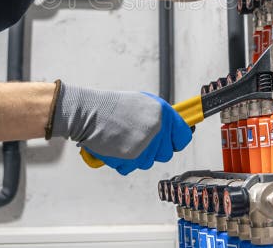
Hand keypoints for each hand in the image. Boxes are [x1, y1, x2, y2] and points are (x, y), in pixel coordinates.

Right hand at [53, 85, 191, 174]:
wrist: (89, 112)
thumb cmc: (112, 106)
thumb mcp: (142, 103)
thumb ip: (158, 118)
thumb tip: (170, 130)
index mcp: (163, 113)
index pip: (183, 137)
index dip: (176, 141)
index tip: (171, 142)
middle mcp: (158, 129)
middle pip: (166, 154)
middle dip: (154, 150)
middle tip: (139, 140)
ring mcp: (146, 145)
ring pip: (148, 163)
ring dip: (137, 156)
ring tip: (123, 139)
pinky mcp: (132, 158)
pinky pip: (131, 168)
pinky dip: (123, 162)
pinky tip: (115, 147)